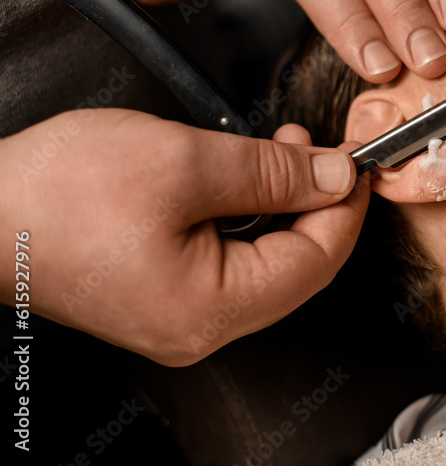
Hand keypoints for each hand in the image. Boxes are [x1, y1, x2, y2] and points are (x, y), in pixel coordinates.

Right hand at [0, 109, 368, 365]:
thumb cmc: (56, 190)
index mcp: (210, 308)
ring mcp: (179, 315)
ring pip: (267, 261)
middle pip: (297, 267)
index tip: (359, 163)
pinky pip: (231, 260)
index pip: (317, 261)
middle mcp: (198, 327)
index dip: (347, 207)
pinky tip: (246, 178)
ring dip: (286, 204)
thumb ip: (272, 172)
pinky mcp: (162, 294)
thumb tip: (333, 177)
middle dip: (318, 203)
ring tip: (284, 150)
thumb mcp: (184, 162)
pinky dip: (250, 217)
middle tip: (320, 149)